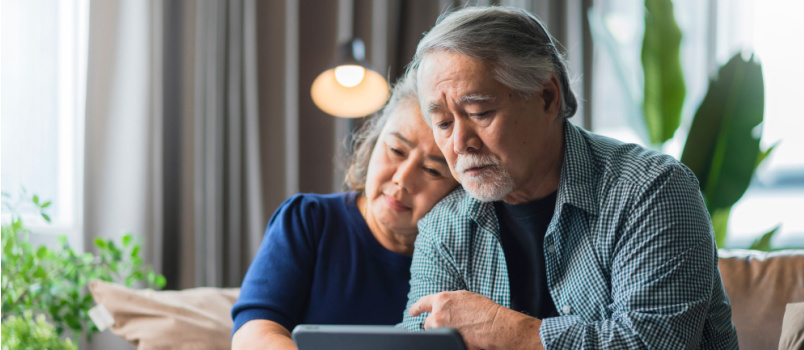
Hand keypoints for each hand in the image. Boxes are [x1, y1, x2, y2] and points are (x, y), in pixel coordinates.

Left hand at [409, 290, 542, 349]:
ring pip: (435, 333)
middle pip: (428, 323)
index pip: (422, 303)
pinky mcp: (447, 341)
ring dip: (442, 332)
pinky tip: (461, 338)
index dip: (416, 308)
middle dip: (435, 324)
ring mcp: (441, 330)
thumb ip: (449, 301)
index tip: (412, 312)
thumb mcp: (464, 297)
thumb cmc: (484, 310)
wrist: (494, 325)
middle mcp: (438, 315)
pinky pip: (443, 341)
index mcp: (441, 300)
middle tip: (449, 325)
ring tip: (459, 331)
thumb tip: (441, 306)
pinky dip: (450, 339)